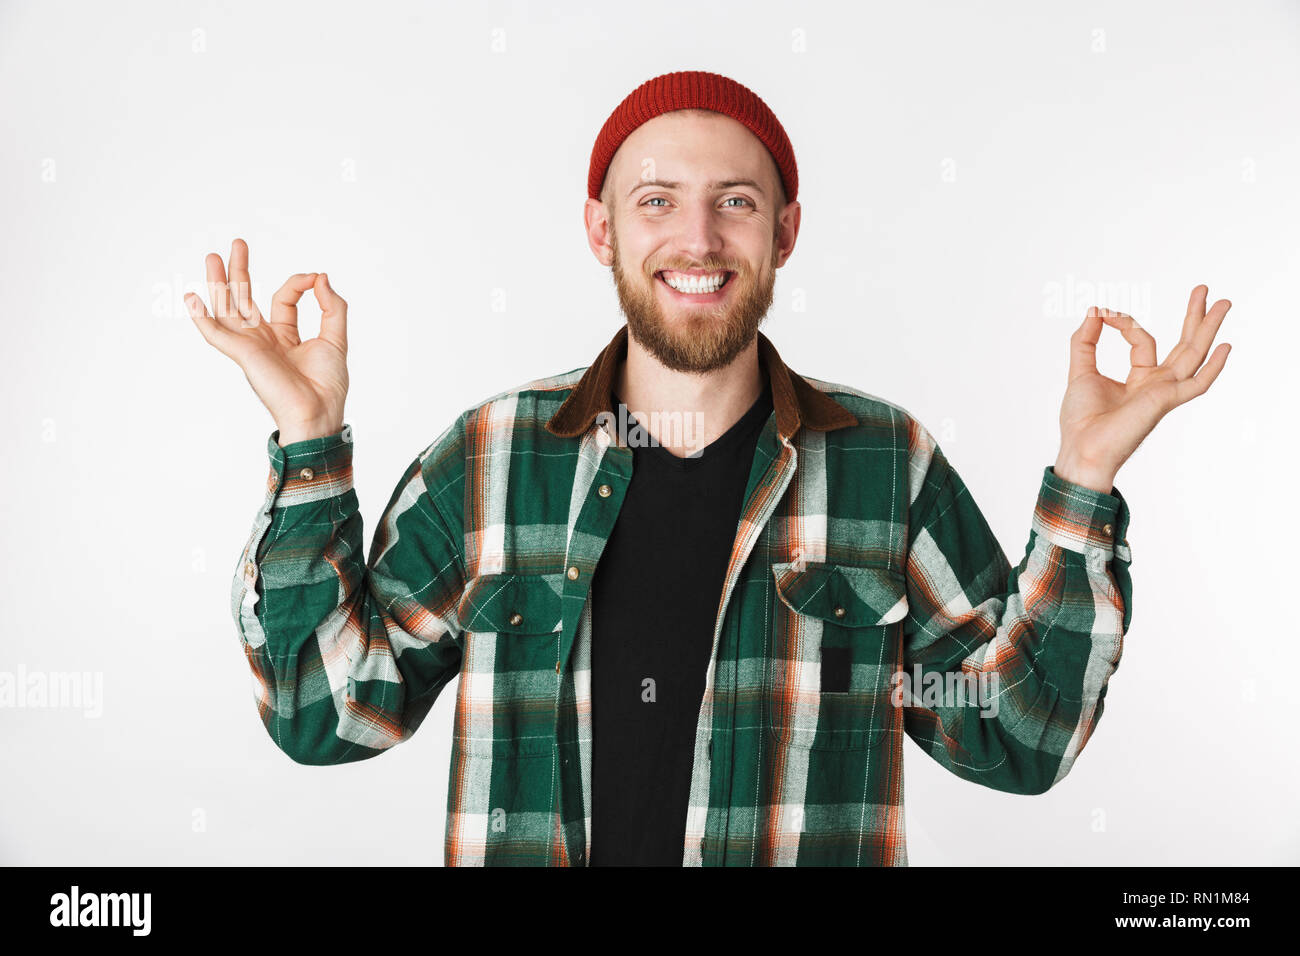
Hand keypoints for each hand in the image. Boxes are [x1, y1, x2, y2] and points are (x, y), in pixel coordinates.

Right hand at [185, 238, 348, 443]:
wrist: (319, 412)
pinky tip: (191, 298)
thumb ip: (332, 307)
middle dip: (240, 271)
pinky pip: (216, 334)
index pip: (283, 299)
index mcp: (284, 337)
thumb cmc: (327, 385)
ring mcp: (250, 346)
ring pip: (227, 309)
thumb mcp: (336, 338)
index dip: (298, 284)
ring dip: (218, 283)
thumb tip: (320, 277)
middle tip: (238, 243)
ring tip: (212, 257)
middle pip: (244, 299)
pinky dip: (201, 318)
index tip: (315, 278)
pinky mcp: (243, 354)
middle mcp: (263, 340)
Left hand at [1054, 284, 1231, 493]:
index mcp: (1139, 378)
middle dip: (1193, 317)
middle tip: (1203, 289)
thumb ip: (1085, 341)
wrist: (1081, 448)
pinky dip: (1212, 367)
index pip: (1141, 339)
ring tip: (1223, 302)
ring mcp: (1164, 392)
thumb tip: (1094, 310)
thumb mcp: (1080, 371)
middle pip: (1183, 345)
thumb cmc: (1081, 420)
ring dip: (1208, 328)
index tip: (1103, 313)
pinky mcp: (1165, 401)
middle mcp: (1156, 384)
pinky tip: (1226, 347)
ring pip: (1193, 355)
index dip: (1123, 322)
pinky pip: (1196, 384)